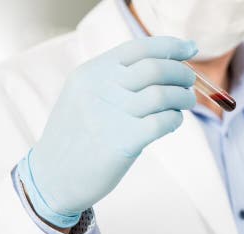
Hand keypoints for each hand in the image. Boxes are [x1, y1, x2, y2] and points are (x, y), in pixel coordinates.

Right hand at [21, 37, 198, 227]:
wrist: (53, 177)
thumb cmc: (77, 137)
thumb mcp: (84, 96)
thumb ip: (115, 80)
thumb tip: (165, 64)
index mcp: (91, 72)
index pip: (138, 48)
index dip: (170, 47)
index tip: (190, 49)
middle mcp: (100, 88)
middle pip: (156, 68)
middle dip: (181, 73)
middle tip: (189, 83)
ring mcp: (111, 114)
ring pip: (163, 94)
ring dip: (183, 97)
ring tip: (186, 103)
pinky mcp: (123, 141)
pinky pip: (163, 121)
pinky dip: (174, 119)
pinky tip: (172, 122)